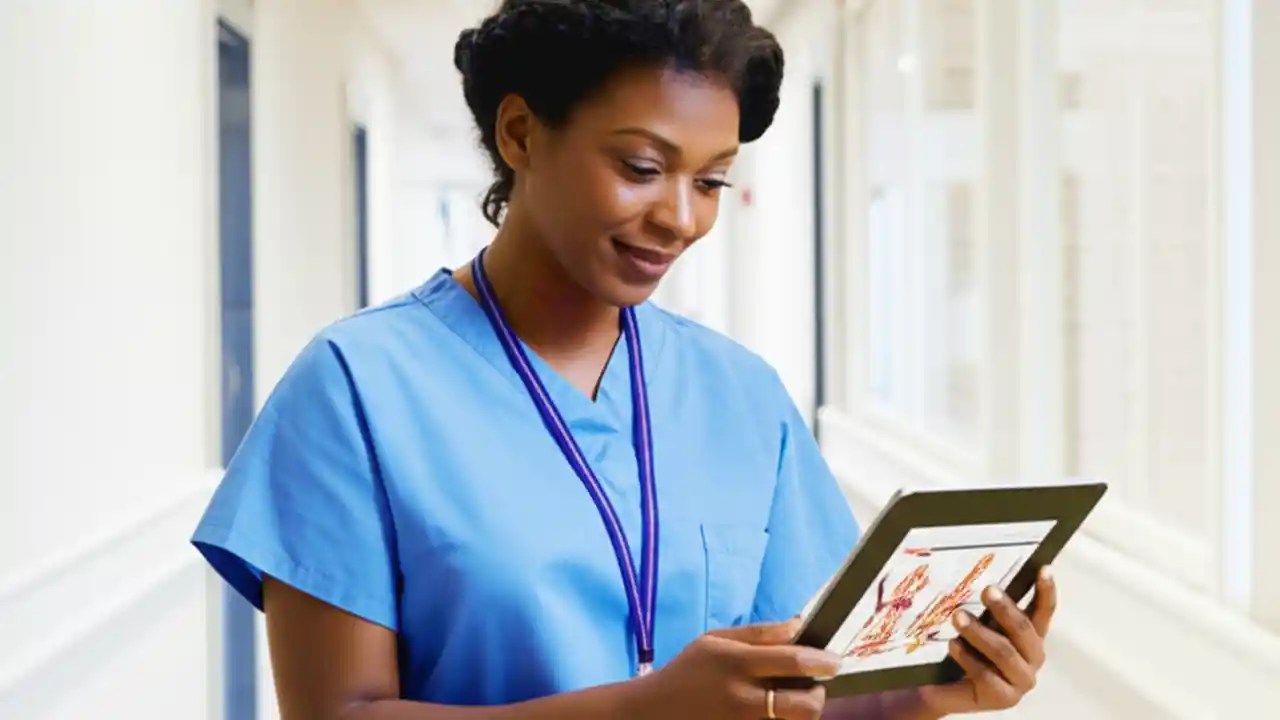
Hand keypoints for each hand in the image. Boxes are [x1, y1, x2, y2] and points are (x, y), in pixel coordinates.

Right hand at [632, 618, 840, 719]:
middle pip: (803, 705)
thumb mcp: (716, 640)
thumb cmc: (688, 670)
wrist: (655, 712)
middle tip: (815, 686)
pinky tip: (775, 710)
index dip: (821, 661)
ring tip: (793, 699)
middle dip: (818, 695)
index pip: (793, 662)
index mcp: (737, 664)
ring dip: (803, 712)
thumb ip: (759, 633)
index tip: (834, 661)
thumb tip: (800, 624)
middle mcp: (744, 698)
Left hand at [912, 566, 1057, 716]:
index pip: (1044, 611)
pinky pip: (987, 675)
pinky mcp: (1004, 698)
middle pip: (1024, 629)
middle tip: (986, 591)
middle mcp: (1033, 657)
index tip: (1044, 569)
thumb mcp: (980, 625)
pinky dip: (968, 657)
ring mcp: (1021, 680)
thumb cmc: (969, 648)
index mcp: (1031, 636)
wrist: (947, 686)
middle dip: (1005, 609)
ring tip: (957, 616)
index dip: (1046, 591)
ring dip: (979, 632)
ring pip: (1004, 652)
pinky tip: (953, 645)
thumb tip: (984, 578)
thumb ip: (988, 609)